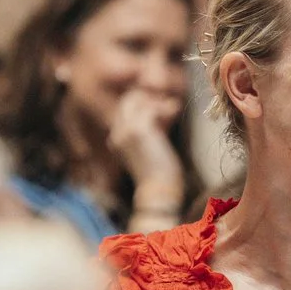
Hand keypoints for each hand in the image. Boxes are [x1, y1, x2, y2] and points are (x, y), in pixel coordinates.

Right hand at [108, 88, 186, 203]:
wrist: (159, 190)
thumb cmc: (160, 173)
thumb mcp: (151, 147)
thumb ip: (153, 128)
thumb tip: (167, 105)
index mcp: (116, 139)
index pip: (126, 109)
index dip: (146, 107)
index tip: (165, 114)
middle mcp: (116, 133)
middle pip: (129, 100)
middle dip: (149, 101)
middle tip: (168, 109)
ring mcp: (125, 131)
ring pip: (138, 99)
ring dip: (158, 103)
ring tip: (173, 110)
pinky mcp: (138, 130)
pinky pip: (151, 107)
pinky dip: (166, 108)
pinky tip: (175, 111)